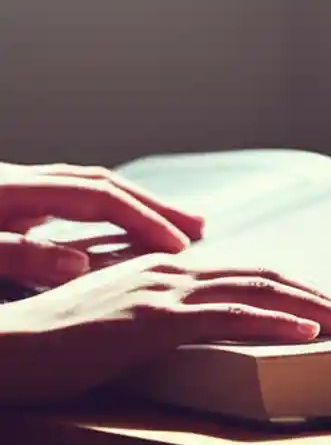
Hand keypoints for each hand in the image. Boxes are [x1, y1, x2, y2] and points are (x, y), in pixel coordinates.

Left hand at [0, 161, 204, 287]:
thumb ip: (19, 255)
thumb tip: (78, 264)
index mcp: (13, 188)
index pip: (98, 198)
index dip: (143, 219)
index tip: (178, 245)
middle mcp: (22, 180)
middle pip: (103, 184)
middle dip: (154, 205)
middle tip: (199, 226)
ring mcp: (16, 186)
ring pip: (91, 186)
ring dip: (136, 203)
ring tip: (174, 223)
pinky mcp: (9, 199)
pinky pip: (74, 196)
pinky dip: (109, 208)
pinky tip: (121, 223)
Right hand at [0, 254, 330, 403]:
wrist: (3, 350)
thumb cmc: (54, 346)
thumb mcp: (117, 325)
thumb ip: (159, 320)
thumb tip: (199, 332)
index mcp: (163, 269)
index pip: (245, 274)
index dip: (291, 290)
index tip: (324, 309)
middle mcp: (169, 271)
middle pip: (263, 276)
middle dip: (315, 295)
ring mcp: (162, 292)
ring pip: (256, 291)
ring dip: (310, 306)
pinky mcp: (153, 320)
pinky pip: (228, 317)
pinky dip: (274, 323)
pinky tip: (306, 333)